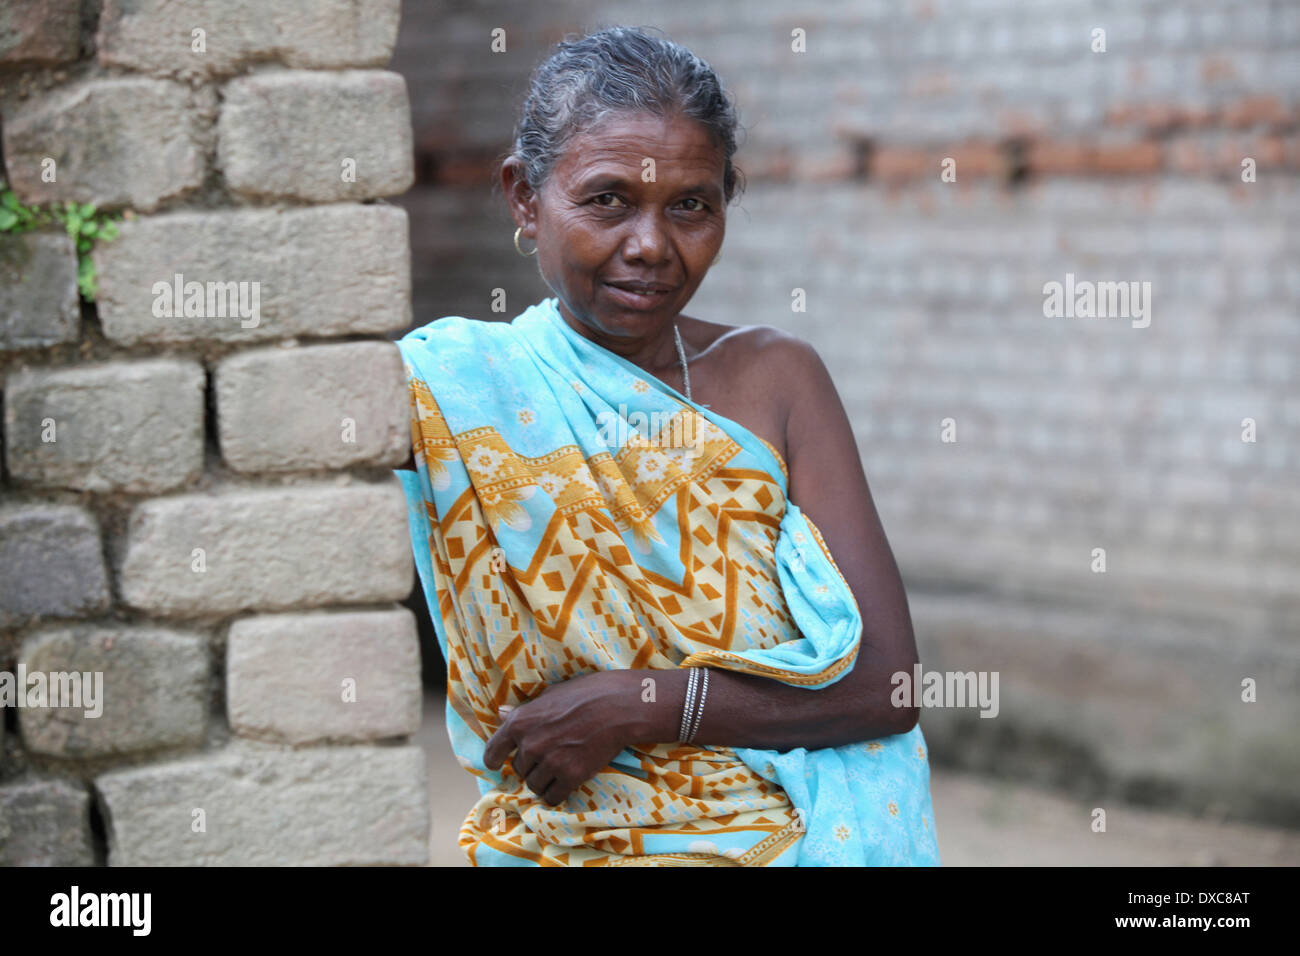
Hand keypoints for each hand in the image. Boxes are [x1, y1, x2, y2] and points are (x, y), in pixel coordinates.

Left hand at [483, 670, 645, 805]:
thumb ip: (525, 709)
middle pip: (519, 769)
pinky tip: (565, 783)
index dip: (494, 760)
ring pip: (534, 785)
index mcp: (520, 722)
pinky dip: (556, 793)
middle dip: (531, 765)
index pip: (493, 751)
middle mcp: (531, 744)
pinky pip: (552, 797)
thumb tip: (501, 713)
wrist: (619, 706)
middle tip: (550, 754)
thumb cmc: (586, 693)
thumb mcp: (550, 694)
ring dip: (544, 780)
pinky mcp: (571, 776)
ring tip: (560, 767)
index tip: (498, 764)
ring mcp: (551, 762)